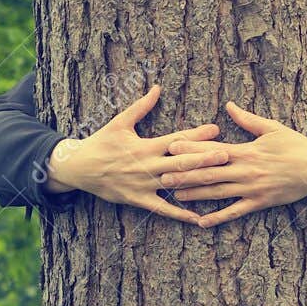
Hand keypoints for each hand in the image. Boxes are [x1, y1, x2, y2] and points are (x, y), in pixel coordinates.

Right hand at [47, 84, 227, 221]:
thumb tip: (157, 88)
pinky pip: (163, 209)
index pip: (175, 139)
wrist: (78, 167)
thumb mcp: (120, 122)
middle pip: (181, 162)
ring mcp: (143, 185)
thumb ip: (141, 106)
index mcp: (145, 145)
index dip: (196, 134)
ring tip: (220, 182)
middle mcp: (147, 166)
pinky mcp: (138, 200)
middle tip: (228, 155)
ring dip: (198, 184)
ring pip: (175, 185)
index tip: (215, 129)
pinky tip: (199, 217)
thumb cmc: (101, 142)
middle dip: (205, 158)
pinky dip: (181, 214)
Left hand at [166, 102, 306, 225]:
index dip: (190, 148)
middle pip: (209, 172)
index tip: (170, 148)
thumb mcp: (272, 128)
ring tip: (174, 196)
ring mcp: (251, 188)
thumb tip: (229, 106)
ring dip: (195, 194)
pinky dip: (218, 218)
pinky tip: (201, 222)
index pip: (212, 149)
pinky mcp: (259, 202)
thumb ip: (247, 120)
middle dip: (184, 174)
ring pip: (217, 192)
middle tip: (162, 176)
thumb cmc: (295, 145)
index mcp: (245, 150)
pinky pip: (235, 212)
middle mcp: (245, 170)